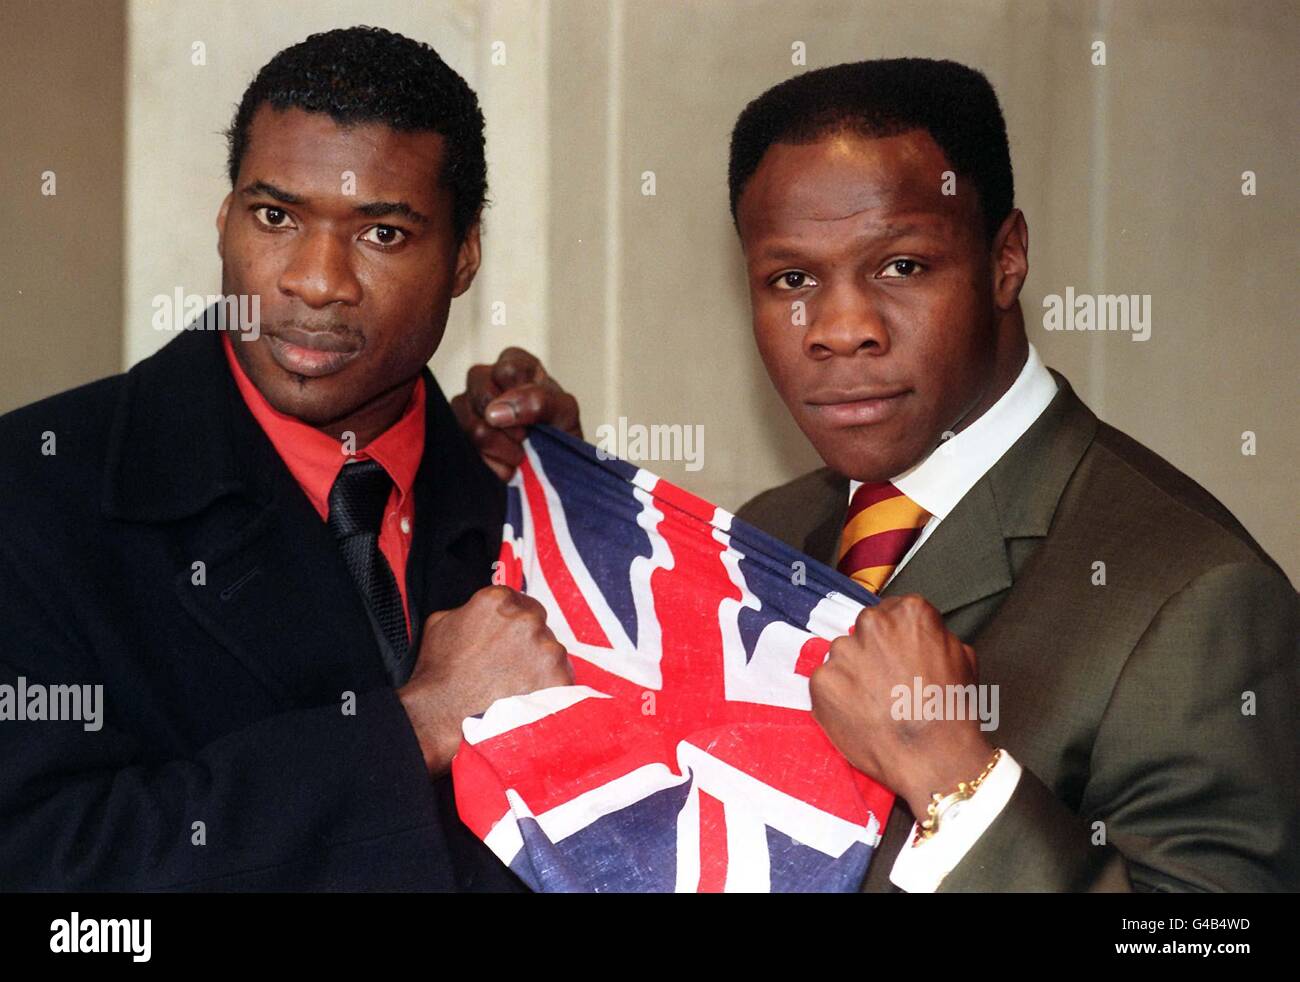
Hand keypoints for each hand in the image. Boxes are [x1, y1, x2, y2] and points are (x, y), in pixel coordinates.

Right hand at [397, 585, 573, 776]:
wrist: (437, 717)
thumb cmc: (435, 674)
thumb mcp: (441, 623)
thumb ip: (469, 609)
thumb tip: (484, 615)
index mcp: (500, 600)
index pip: (521, 602)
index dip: (513, 624)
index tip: (508, 641)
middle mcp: (527, 618)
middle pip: (539, 626)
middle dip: (527, 643)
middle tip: (510, 667)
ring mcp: (546, 648)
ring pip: (552, 652)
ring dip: (539, 666)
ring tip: (516, 688)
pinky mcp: (559, 679)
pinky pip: (562, 679)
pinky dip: (549, 689)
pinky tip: (527, 700)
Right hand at [450, 346, 581, 480]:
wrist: (554, 468)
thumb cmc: (560, 433)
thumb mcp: (564, 412)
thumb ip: (538, 401)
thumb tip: (495, 412)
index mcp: (515, 366)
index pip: (508, 370)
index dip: (522, 397)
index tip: (537, 415)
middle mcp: (486, 380)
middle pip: (482, 394)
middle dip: (510, 426)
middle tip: (527, 437)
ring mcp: (466, 407)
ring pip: (471, 425)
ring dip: (502, 448)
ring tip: (519, 455)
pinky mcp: (457, 435)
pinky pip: (467, 450)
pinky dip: (492, 464)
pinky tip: (506, 467)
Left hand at [809, 594, 994, 817]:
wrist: (932, 755)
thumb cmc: (950, 711)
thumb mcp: (962, 657)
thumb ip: (933, 635)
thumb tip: (920, 635)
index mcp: (908, 612)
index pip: (894, 611)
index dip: (898, 638)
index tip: (900, 656)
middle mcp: (872, 624)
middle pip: (865, 630)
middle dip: (873, 652)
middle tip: (889, 683)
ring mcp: (843, 651)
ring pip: (844, 655)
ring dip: (854, 673)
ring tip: (876, 703)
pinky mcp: (822, 680)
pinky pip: (827, 682)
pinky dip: (838, 696)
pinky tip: (860, 713)